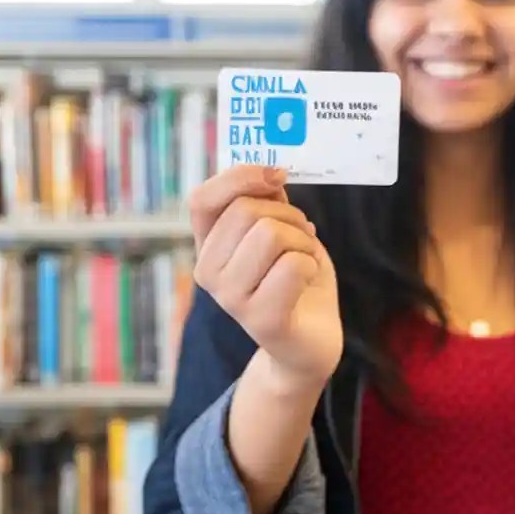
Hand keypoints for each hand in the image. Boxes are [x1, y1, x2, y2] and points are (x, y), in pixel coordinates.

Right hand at [189, 165, 342, 387]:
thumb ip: (267, 202)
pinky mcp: (262, 320)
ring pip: (271, 234)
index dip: (240, 177)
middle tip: (301, 238)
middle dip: (290, 216)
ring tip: (304, 261)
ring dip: (302, 242)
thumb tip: (269, 172)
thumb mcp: (280, 229)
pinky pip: (294, 266)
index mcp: (208, 246)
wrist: (310, 341)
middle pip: (248, 211)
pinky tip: (307, 282)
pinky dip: (312, 265)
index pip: (202, 199)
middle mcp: (208, 273)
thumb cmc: (295, 279)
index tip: (277, 176)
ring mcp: (231, 300)